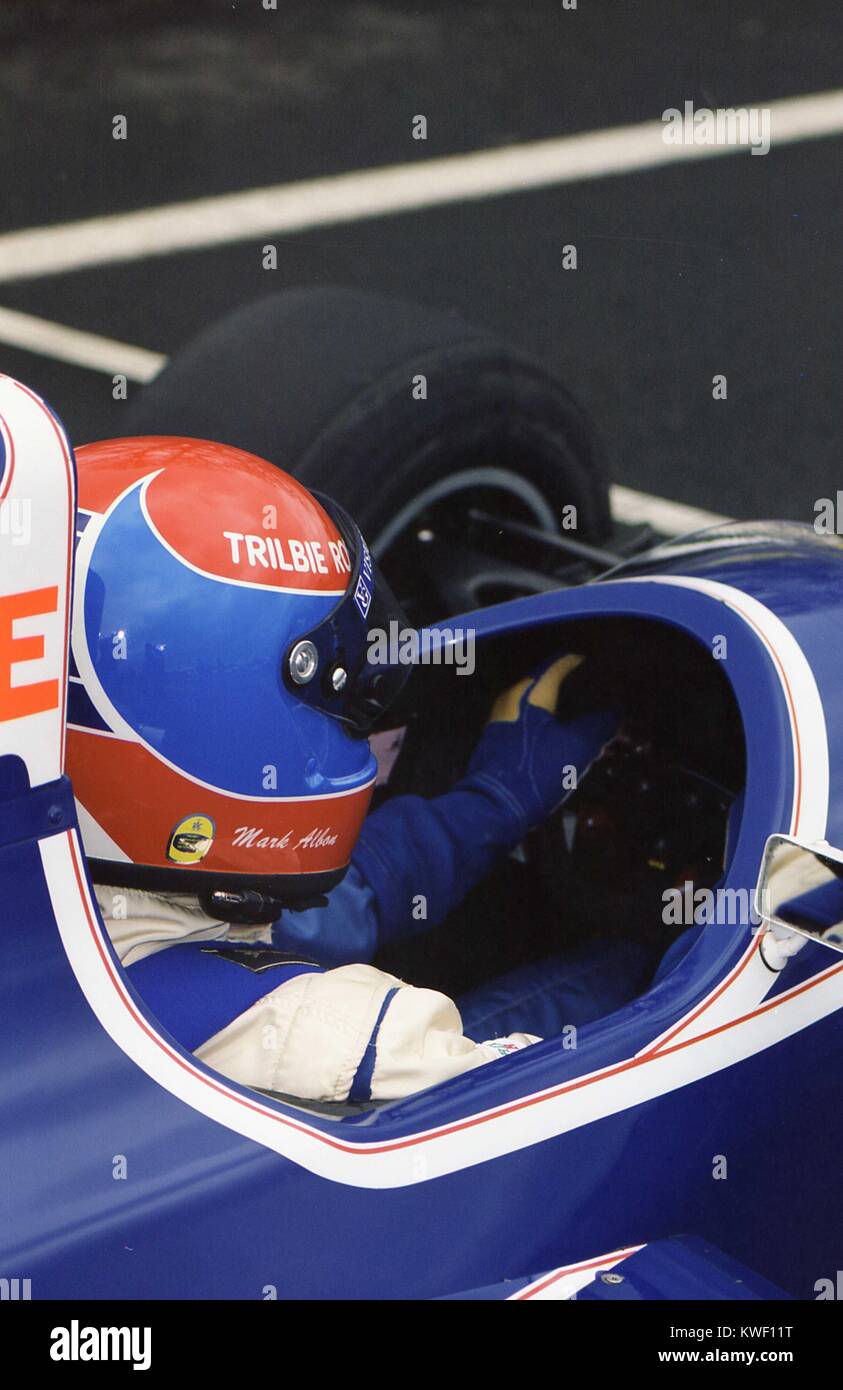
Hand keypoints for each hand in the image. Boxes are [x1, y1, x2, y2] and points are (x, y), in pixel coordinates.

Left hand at [467, 655, 617, 828]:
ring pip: (538, 704)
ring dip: (561, 709)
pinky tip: (564, 736)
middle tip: (599, 694)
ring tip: (586, 716)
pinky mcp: (498, 740)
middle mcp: (511, 698)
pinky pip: (529, 722)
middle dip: (573, 688)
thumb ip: (599, 725)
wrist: (494, 806)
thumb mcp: (577, 748)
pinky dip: (548, 724)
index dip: (581, 663)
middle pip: (547, 682)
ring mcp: (501, 719)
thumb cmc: (537, 769)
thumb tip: (615, 713)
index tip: (601, 665)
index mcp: (530, 691)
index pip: (558, 664)